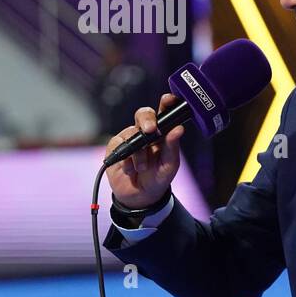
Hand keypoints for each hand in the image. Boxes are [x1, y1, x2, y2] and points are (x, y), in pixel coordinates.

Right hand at [105, 93, 184, 209]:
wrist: (139, 196)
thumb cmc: (158, 177)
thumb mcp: (169, 165)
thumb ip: (172, 147)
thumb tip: (179, 129)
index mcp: (162, 132)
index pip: (164, 112)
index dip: (166, 102)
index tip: (168, 99)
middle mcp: (145, 131)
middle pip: (144, 114)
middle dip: (147, 119)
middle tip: (151, 130)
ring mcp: (129, 137)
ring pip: (132, 134)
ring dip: (138, 153)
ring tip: (142, 168)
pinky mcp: (116, 146)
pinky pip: (119, 145)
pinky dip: (126, 160)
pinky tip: (130, 170)